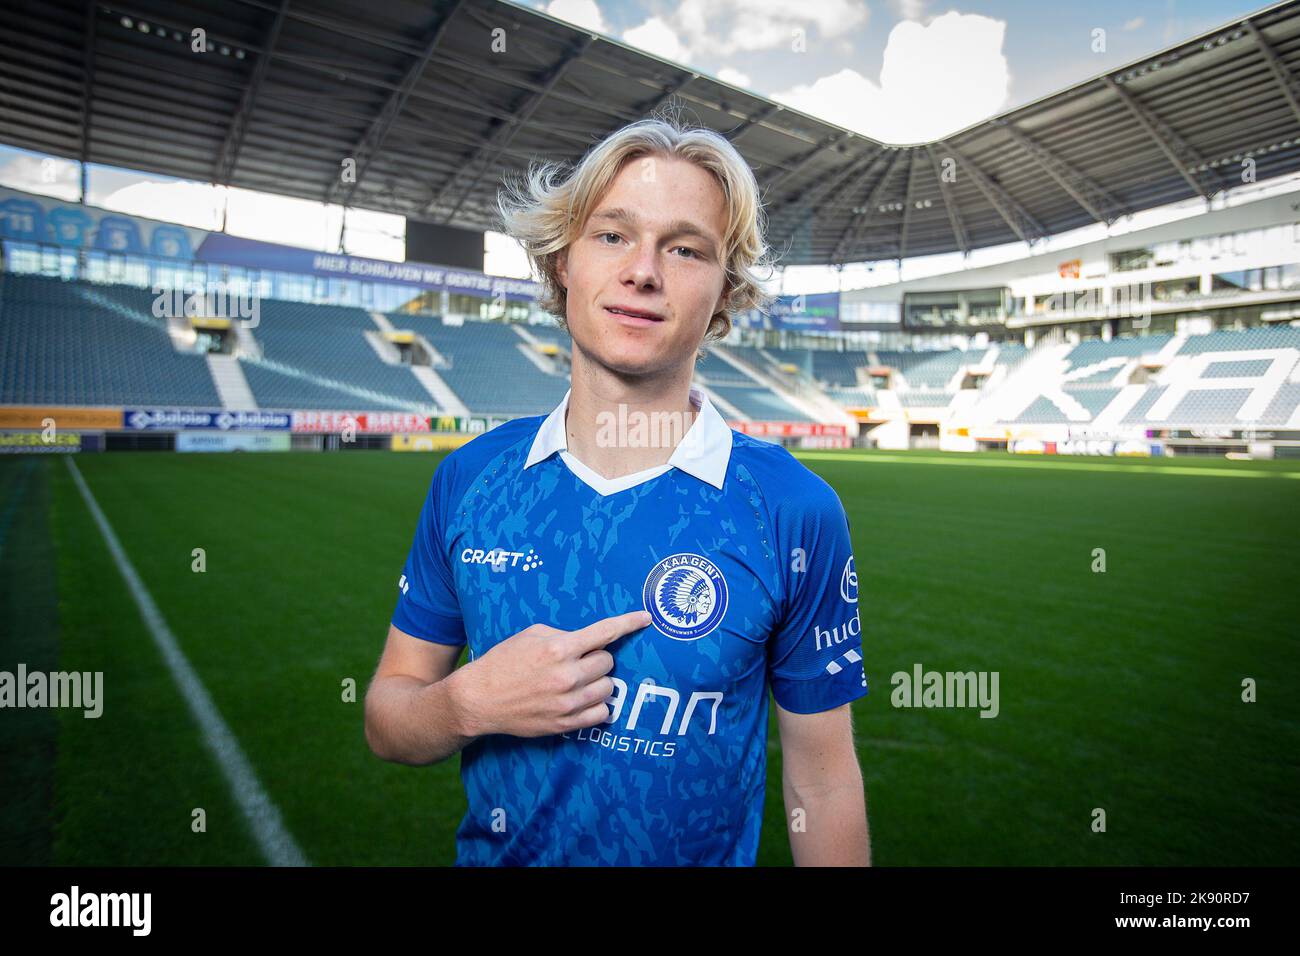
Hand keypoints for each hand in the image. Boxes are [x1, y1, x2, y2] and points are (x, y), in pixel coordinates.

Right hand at [451, 609, 650, 737]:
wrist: (479, 699)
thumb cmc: (503, 661)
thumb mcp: (531, 635)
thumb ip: (564, 635)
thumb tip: (591, 640)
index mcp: (558, 648)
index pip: (605, 632)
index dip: (629, 623)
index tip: (646, 618)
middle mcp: (566, 676)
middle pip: (608, 662)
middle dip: (599, 658)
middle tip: (581, 661)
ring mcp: (567, 703)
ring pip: (608, 688)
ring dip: (599, 682)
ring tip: (580, 681)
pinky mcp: (564, 724)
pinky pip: (602, 714)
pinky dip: (598, 706)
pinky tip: (584, 700)